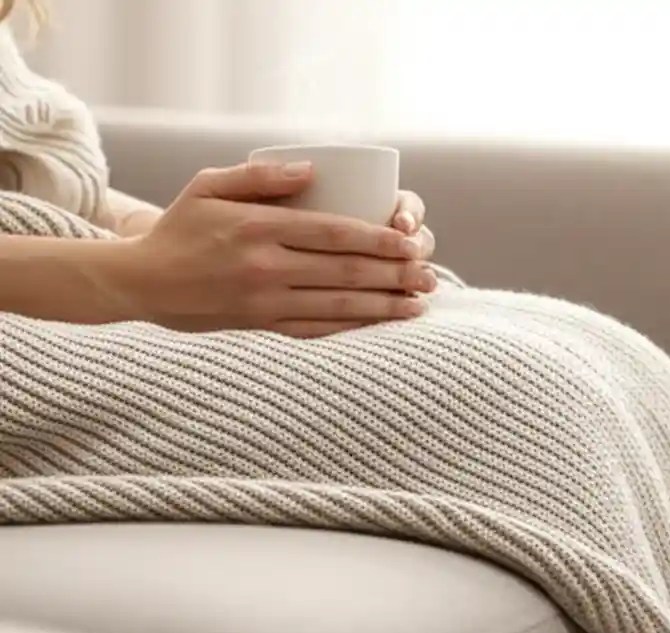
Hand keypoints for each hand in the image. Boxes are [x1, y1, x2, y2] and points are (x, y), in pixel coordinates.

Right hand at [105, 161, 434, 337]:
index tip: (412, 242)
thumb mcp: (209, 186)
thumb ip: (261, 176)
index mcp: (258, 228)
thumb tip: (314, 169)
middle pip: (346, 272)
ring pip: (338, 306)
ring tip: (420, 303)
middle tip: (430, 275)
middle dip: (395, 275)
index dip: (380, 240)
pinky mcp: (262, 325)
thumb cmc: (182, 228)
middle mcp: (266, 267)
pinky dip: (353, 328)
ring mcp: (265, 302)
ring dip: (384, 306)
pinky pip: (317, 329)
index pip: (334, 234)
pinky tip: (380, 324)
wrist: (142, 282)